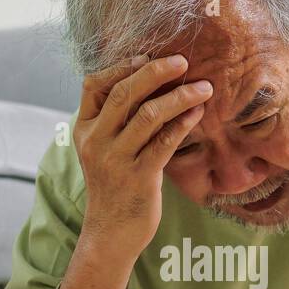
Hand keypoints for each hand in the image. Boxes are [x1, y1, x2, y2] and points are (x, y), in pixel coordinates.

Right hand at [73, 53, 212, 260]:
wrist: (110, 233)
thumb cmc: (114, 186)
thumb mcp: (103, 150)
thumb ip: (116, 120)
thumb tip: (148, 82)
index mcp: (84, 130)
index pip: (93, 85)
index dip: (120, 66)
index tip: (147, 56)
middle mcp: (96, 141)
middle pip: (124, 94)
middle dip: (155, 72)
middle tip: (183, 61)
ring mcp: (116, 160)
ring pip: (149, 115)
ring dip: (180, 97)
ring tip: (204, 87)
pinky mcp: (139, 177)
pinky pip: (165, 142)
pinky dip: (183, 123)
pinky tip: (198, 112)